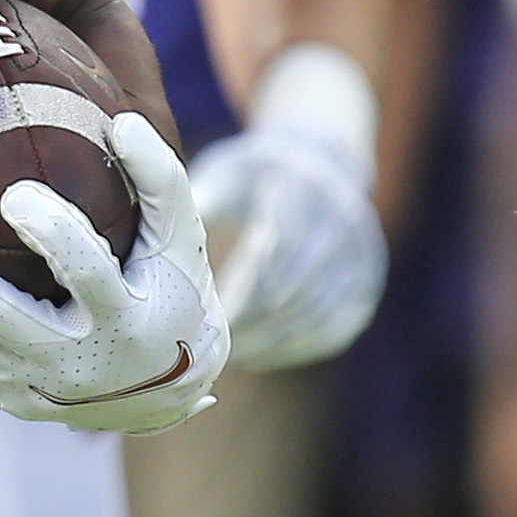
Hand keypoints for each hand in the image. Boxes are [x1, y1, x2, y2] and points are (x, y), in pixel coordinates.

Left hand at [0, 113, 228, 434]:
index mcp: (126, 320)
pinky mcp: (13, 398)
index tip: (14, 195)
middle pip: (4, 321)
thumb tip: (121, 122)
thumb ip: (158, 179)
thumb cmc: (168, 290)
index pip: (86, 274)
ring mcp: (41, 387)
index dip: (52, 234)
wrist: (163, 388)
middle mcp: (81, 363)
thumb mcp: (179, 238)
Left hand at [191, 122, 386, 370]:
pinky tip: (266, 354)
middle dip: (255, 320)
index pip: (274, 249)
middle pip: (296, 286)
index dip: (243, 286)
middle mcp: (339, 224)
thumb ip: (199, 200)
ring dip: (275, 338)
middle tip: (212, 345)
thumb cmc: (254, 172)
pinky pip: (339, 324)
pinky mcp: (366, 279)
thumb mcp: (226, 172)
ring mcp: (359, 255)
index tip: (209, 312)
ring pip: (318, 310)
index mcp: (300, 193)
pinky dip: (302, 344)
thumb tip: (150, 228)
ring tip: (233, 355)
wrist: (321, 161)